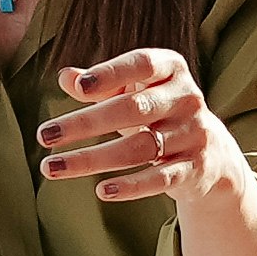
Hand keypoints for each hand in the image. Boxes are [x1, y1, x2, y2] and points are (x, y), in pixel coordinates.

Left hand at [38, 44, 256, 255]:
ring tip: (52, 167)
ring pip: (140, 148)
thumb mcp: (134, 92)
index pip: (141, 65)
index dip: (110, 74)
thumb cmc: (160, 113)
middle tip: (43, 135)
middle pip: (134, 109)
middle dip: (86, 123)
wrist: (213, 155)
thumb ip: (102, 84)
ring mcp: (194, 134)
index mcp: (171, 70)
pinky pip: (160, 178)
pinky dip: (131, 186)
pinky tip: (101, 191)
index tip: (78, 88)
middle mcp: (187, 99)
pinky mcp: (196, 169)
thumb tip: (65, 76)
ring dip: (92, 159)